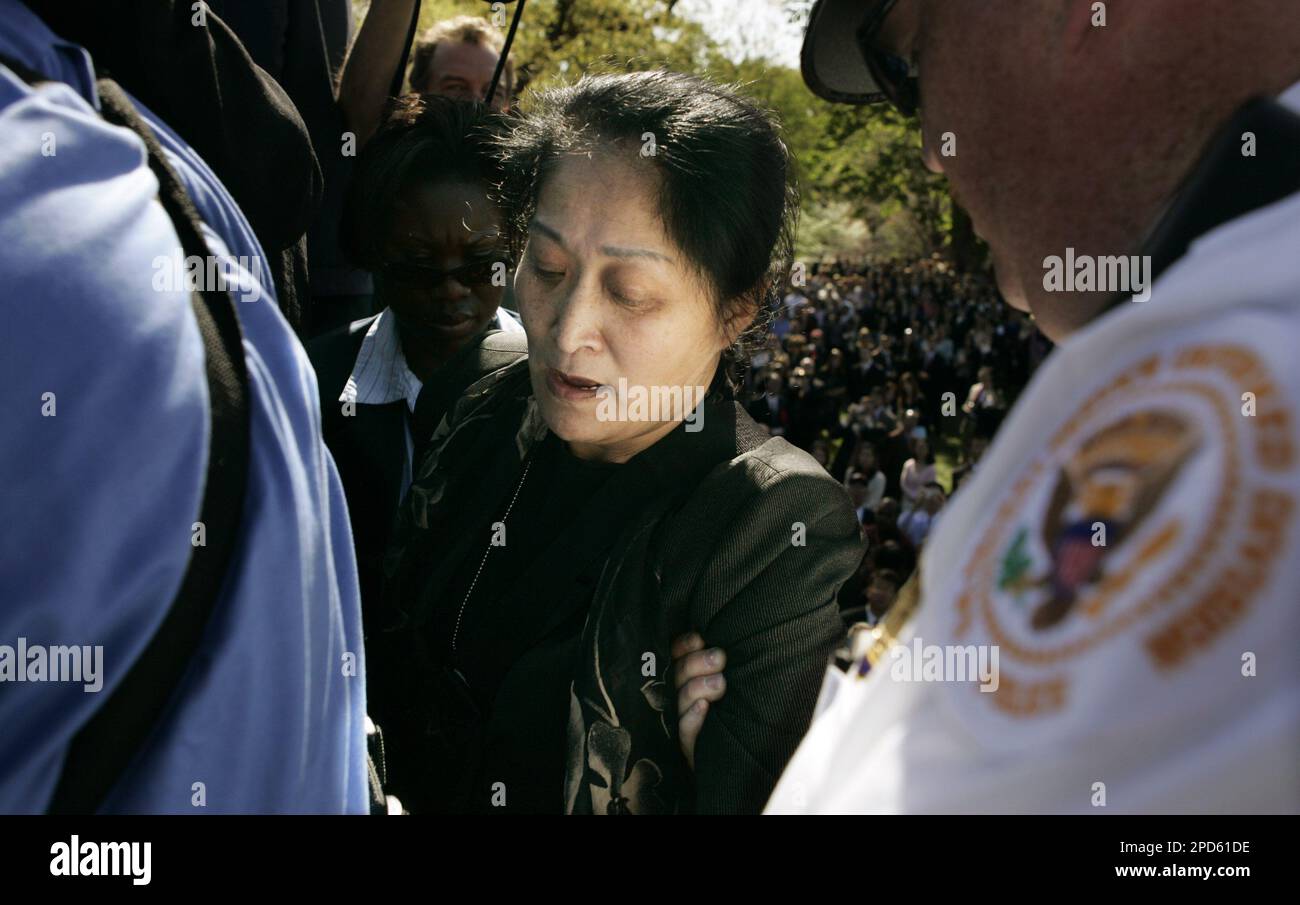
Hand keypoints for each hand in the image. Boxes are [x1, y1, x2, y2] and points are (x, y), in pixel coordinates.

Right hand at [670, 632, 726, 769]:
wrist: (731, 754)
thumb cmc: (730, 710)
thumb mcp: (724, 681)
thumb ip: (718, 662)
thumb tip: (722, 642)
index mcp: (685, 676)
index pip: (675, 654)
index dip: (685, 645)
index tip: (700, 639)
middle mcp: (678, 695)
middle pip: (679, 673)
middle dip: (698, 662)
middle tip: (719, 658)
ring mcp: (680, 719)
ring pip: (682, 697)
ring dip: (699, 686)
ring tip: (719, 683)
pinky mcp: (687, 743)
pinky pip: (685, 728)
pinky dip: (693, 716)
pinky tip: (703, 706)